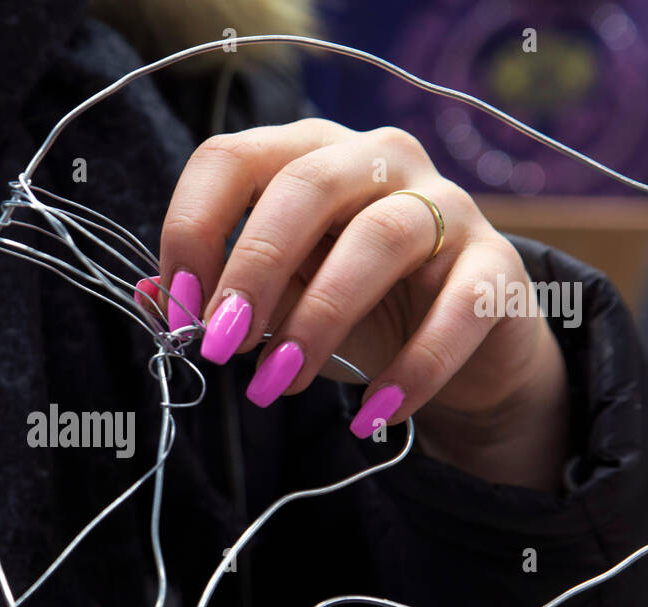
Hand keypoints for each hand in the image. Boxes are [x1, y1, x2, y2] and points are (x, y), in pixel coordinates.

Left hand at [152, 119, 569, 490]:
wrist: (463, 343)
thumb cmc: (353, 307)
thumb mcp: (276, 299)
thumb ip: (218, 293)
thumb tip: (149, 298)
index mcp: (306, 154)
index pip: (231, 158)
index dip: (192, 230)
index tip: (177, 310)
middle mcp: (377, 160)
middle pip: (304, 188)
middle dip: (250, 270)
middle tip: (219, 346)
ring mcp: (446, 206)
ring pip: (380, 239)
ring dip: (318, 321)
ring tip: (280, 385)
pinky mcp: (498, 267)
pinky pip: (458, 310)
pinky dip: (413, 368)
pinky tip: (373, 412)